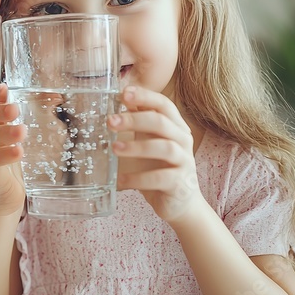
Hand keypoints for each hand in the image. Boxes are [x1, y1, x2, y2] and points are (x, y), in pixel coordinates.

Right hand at [0, 84, 25, 216]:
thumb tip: (8, 93)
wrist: (5, 195)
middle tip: (14, 109)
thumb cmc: (5, 163)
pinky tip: (18, 151)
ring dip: (7, 134)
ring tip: (22, 131)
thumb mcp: (7, 139)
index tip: (3, 89)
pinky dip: (7, 156)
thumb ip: (6, 120)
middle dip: (1, 114)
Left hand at [108, 86, 203, 222]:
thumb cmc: (160, 167)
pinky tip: (122, 180)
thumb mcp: (149, 140)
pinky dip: (139, 178)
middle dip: (135, 119)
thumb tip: (121, 98)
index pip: (164, 105)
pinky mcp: (180, 183)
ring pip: (165, 148)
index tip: (124, 93)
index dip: (145, 97)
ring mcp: (184, 162)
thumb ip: (140, 122)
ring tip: (114, 149)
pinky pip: (160, 178)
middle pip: (162, 122)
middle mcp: (183, 140)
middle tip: (110, 121)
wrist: (180, 201)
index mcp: (175, 127)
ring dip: (137, 147)